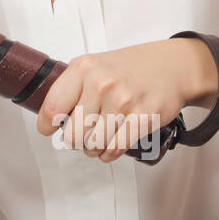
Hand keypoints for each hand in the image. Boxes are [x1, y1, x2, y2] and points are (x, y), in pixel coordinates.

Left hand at [34, 39, 216, 162]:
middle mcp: (101, 83)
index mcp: (83, 68)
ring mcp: (123, 101)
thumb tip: (51, 119)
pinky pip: (115, 149)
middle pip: (72, 134)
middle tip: (80, 137)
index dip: (47, 125)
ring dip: (93, 149)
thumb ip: (72, 88)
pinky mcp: (142, 118)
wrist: (171, 66)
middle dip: (74, 140)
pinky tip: (109, 147)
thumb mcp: (94, 66)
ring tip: (97, 141)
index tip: (49, 130)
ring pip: (93, 145)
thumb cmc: (129, 69)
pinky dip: (109, 154)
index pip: (52, 107)